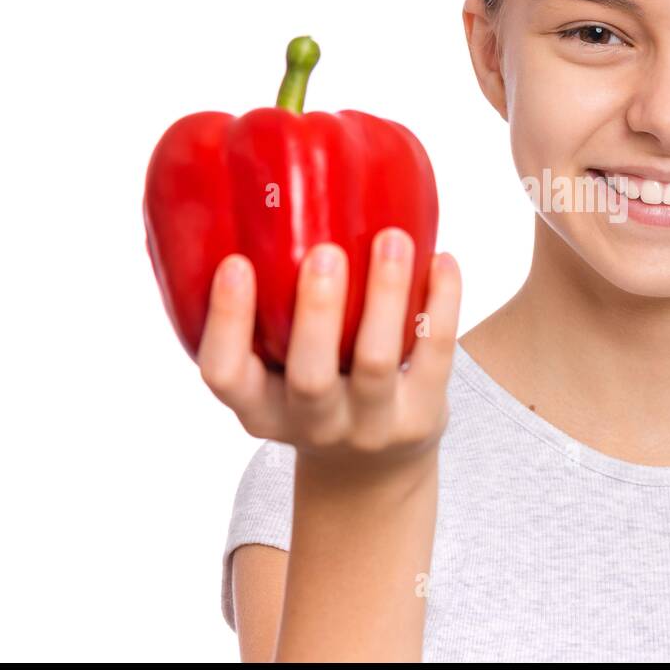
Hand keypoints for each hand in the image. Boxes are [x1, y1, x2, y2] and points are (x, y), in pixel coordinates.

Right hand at [197, 229, 461, 480]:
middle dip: (316, 312)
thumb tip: (253, 200)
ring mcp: (370, 426)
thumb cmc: (314, 389)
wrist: (373, 468)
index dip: (226, 323)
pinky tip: (443, 260)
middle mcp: (311, 424)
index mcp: (259, 407)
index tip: (234, 262)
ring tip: (392, 238)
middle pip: (309, 376)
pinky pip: (435, 356)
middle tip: (324, 252)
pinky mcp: (422, 416)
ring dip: (385, 295)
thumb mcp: (276, 372)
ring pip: (376, 362)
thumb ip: (263, 312)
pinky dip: (442, 303)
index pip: (225, 375)